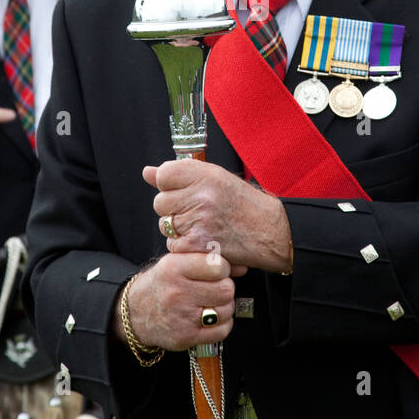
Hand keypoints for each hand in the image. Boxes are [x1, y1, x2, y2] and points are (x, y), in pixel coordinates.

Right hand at [114, 253, 235, 352]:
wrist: (135, 312)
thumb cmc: (162, 283)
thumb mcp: (175, 262)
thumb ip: (206, 259)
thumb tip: (242, 266)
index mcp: (174, 268)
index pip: (217, 265)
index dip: (222, 268)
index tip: (216, 271)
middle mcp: (177, 292)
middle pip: (226, 289)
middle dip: (225, 288)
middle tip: (215, 288)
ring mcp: (182, 317)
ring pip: (226, 310)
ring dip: (224, 306)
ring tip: (211, 302)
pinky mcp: (187, 337)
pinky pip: (223, 330)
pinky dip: (223, 324)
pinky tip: (212, 318)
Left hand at [145, 160, 290, 273]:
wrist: (271, 233)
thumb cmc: (244, 204)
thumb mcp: (216, 178)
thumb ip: (180, 174)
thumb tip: (147, 172)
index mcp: (206, 175)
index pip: (164, 175)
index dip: (170, 184)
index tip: (183, 190)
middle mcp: (201, 196)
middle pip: (160, 202)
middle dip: (173, 208)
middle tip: (197, 211)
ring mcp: (199, 222)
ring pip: (165, 225)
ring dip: (178, 228)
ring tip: (203, 225)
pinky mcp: (199, 246)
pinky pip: (173, 245)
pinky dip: (184, 245)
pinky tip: (203, 240)